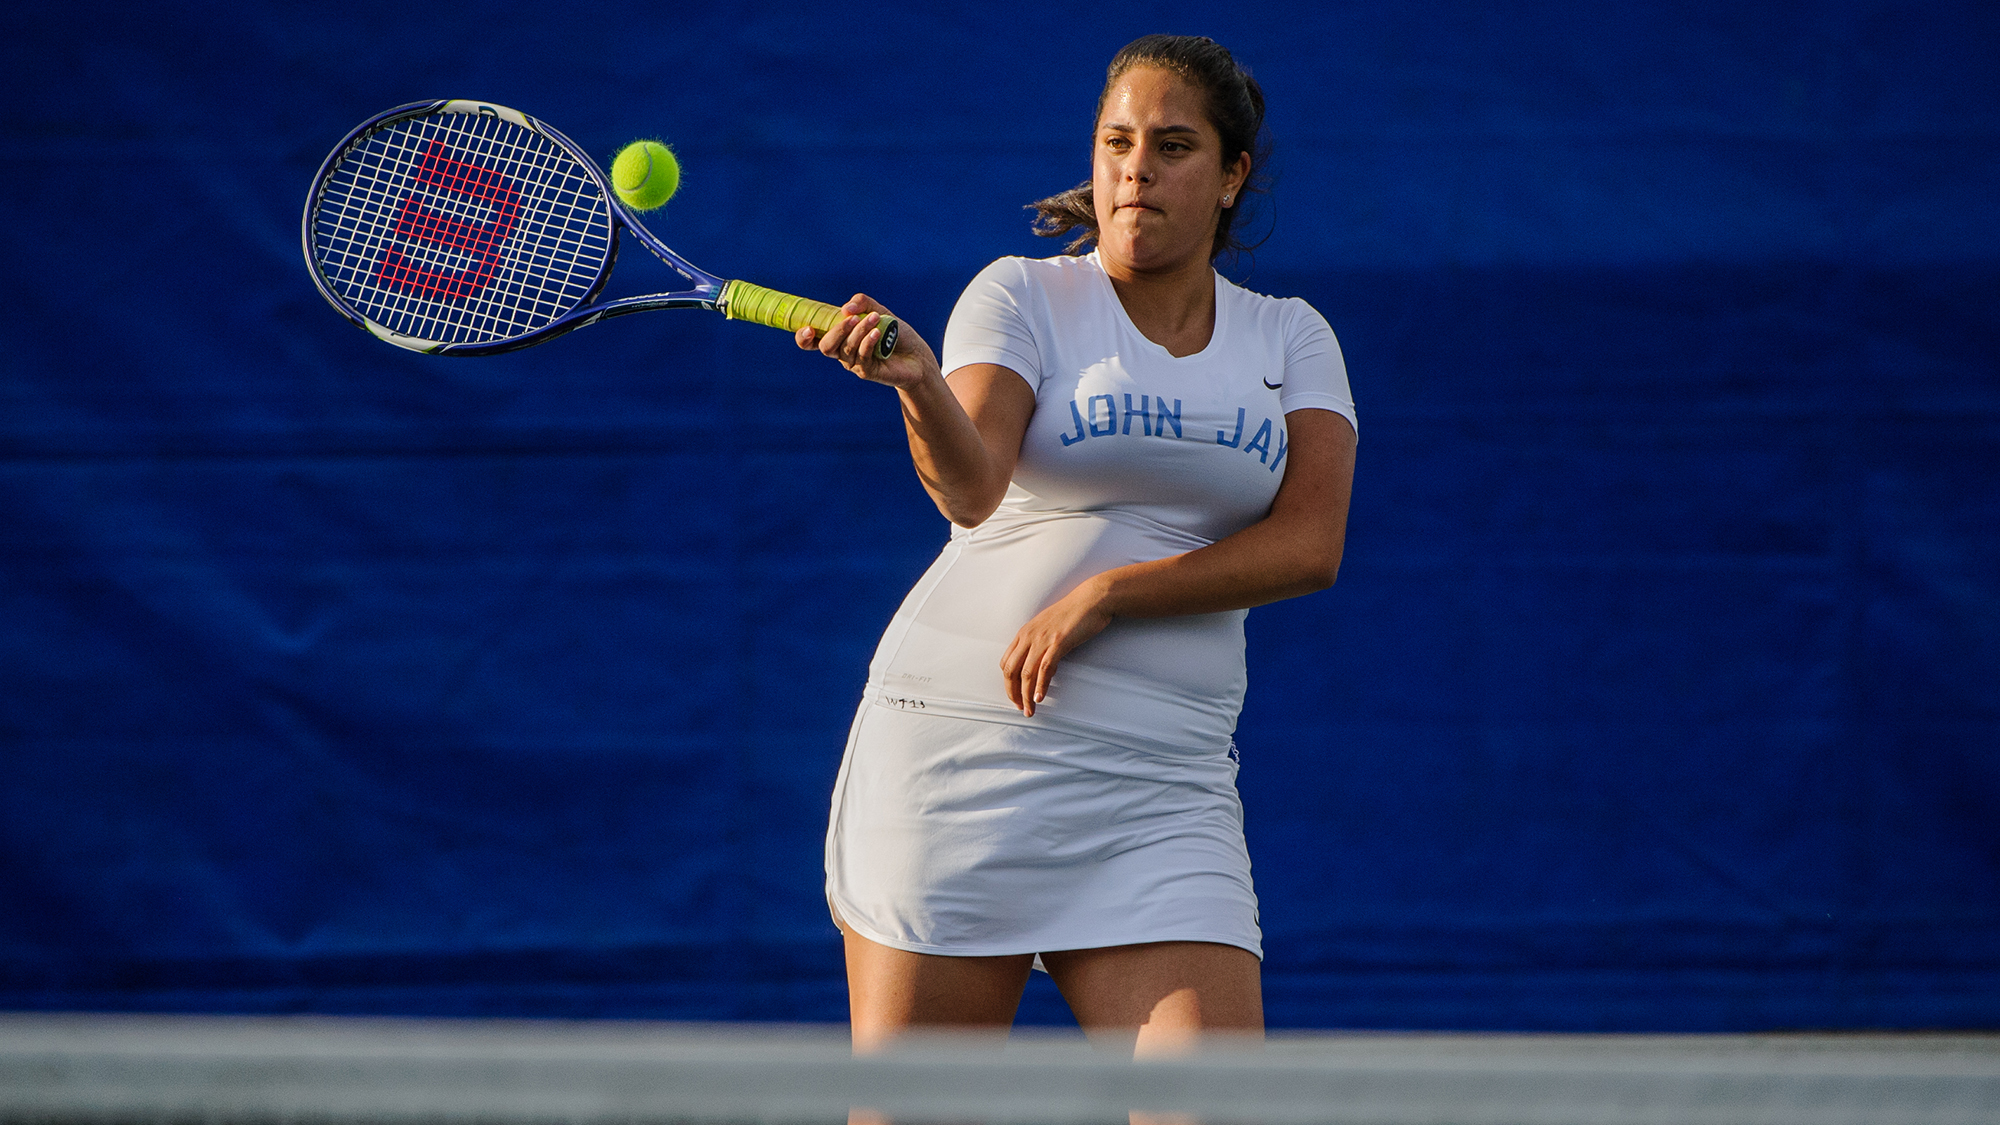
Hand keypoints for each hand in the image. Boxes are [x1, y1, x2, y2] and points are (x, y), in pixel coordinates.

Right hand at [795, 294, 938, 390]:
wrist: (916, 354)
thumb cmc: (895, 333)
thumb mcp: (879, 311)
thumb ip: (862, 303)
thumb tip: (846, 308)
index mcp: (840, 337)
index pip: (813, 341)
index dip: (804, 337)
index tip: (808, 328)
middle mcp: (843, 352)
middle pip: (826, 346)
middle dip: (837, 330)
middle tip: (853, 318)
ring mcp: (853, 364)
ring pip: (846, 349)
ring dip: (859, 331)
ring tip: (876, 319)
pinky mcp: (866, 372)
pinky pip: (861, 357)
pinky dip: (867, 342)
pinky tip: (877, 333)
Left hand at [1000, 577, 1114, 716]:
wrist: (1091, 600)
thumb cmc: (1073, 613)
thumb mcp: (1048, 627)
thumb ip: (1039, 644)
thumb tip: (1039, 666)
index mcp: (1024, 633)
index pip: (1006, 662)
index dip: (1008, 683)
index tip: (1015, 696)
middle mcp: (1029, 636)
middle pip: (1011, 671)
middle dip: (1013, 693)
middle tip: (1019, 707)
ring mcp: (1043, 639)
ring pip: (1026, 673)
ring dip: (1026, 695)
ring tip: (1030, 710)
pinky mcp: (1059, 643)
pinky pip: (1045, 669)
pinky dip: (1041, 686)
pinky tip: (1040, 697)